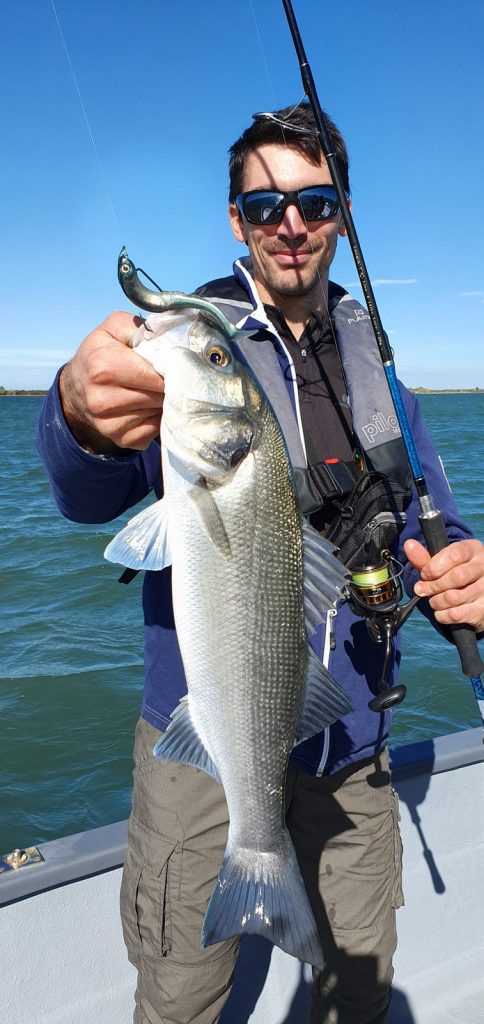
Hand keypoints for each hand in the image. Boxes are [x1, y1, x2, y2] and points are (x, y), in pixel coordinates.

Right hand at [59, 311, 164, 452]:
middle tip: (168, 376)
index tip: (173, 364)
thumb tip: (169, 338)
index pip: (154, 376)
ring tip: (155, 389)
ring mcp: (110, 424)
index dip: (170, 369)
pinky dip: (158, 417)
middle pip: (158, 395)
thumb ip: (140, 327)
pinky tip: (150, 405)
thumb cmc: (100, 353)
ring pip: (159, 412)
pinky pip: (155, 429)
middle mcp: (102, 400)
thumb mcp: (113, 328)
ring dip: (164, 401)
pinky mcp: (122, 439)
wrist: (76, 388)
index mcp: (102, 368)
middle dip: (169, 385)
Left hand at [404, 538, 483, 632]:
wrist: (476, 596)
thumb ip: (424, 557)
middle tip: (423, 589)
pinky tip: (441, 611)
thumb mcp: (442, 563)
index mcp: (473, 550)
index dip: (434, 567)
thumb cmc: (455, 575)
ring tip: (433, 600)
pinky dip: (442, 615)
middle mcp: (483, 567)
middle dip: (433, 586)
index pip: (455, 555)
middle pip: (456, 577)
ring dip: (436, 601)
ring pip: (454, 597)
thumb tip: (409, 545)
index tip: (424, 574)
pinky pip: (456, 614)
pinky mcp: (483, 610)